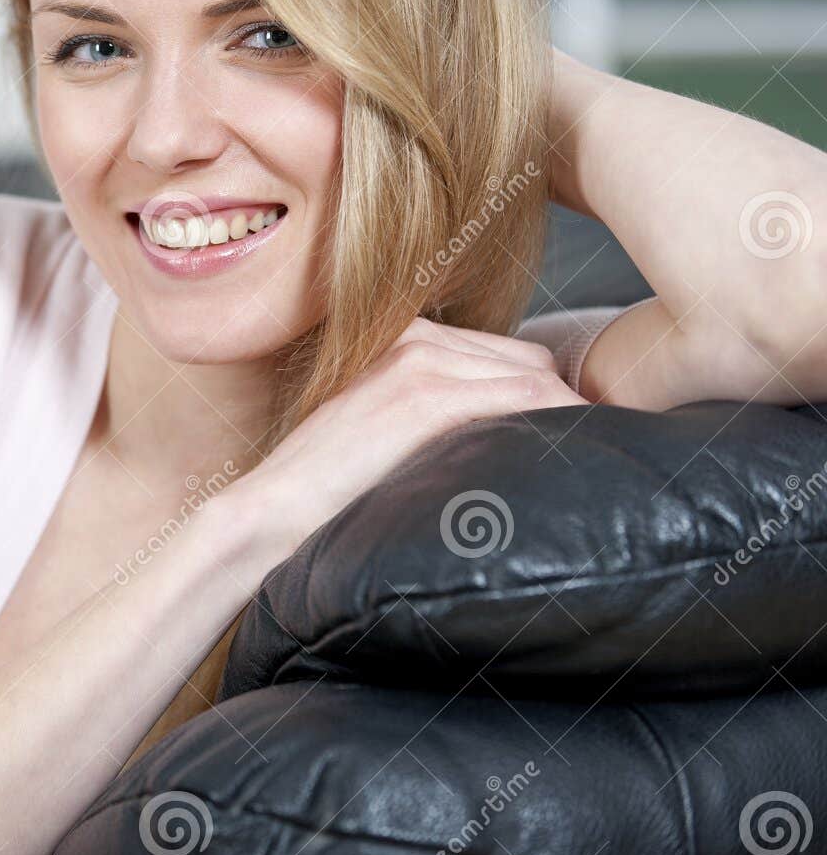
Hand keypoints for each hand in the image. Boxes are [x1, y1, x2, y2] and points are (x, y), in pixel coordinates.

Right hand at [222, 317, 585, 580]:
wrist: (265, 516)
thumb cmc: (322, 498)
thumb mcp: (382, 440)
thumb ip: (432, 425)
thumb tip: (499, 447)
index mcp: (402, 341)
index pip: (507, 357)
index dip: (542, 401)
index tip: (565, 445)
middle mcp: (415, 337)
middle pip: (531, 360)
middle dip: (558, 407)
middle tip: (581, 460)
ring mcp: (420, 360)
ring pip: (537, 375)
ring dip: (566, 419)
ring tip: (589, 467)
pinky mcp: (425, 394)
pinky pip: (527, 394)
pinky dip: (560, 422)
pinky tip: (573, 457)